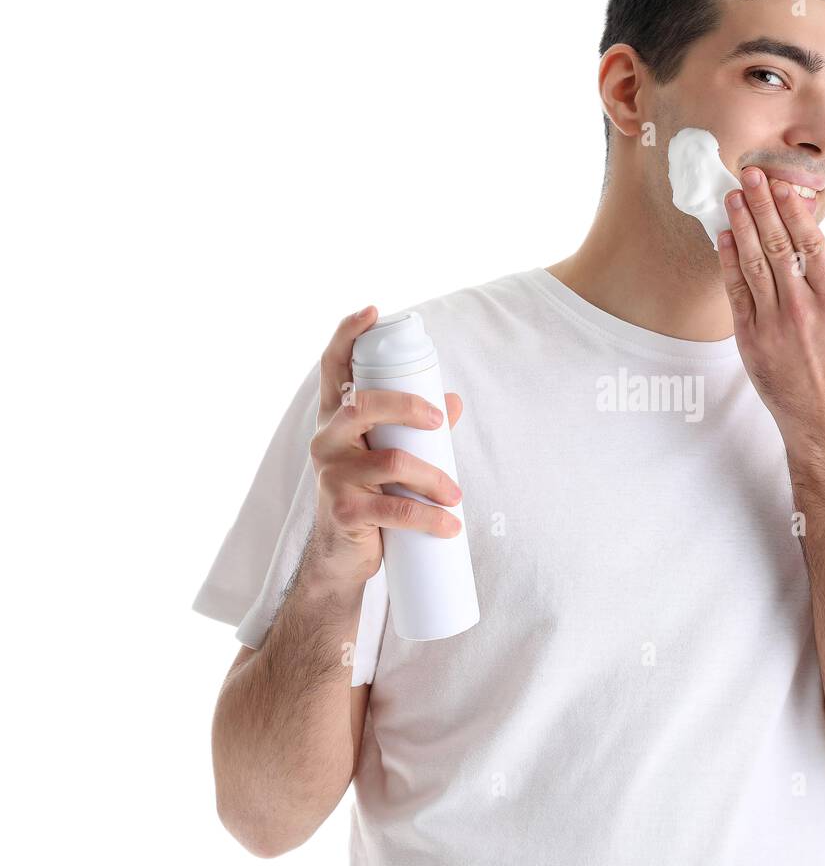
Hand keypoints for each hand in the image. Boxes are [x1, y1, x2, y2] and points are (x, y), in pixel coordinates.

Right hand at [307, 306, 464, 584]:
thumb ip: (417, 428)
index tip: (372, 310)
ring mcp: (331, 475)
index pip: (332, 368)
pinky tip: (449, 524)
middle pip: (362, 406)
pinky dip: (429, 517)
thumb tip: (452, 400)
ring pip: (391, 461)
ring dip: (434, 478)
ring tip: (456, 495)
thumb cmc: (370, 494)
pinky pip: (394, 508)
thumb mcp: (389, 455)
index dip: (347, 335)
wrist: (342, 554)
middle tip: (439, 423)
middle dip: (406, 406)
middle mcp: (326, 441)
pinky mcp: (344, 511)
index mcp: (336, 420)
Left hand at [717, 166, 824, 454]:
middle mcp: (801, 307)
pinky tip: (725, 235)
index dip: (796, 211)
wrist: (823, 423)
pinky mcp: (749, 337)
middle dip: (764, 205)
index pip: (812, 244)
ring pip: (753, 262)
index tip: (785, 185)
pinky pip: (736, 291)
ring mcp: (771, 322)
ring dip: (742, 225)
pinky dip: (728, 261)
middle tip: (750, 174)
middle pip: (778, 244)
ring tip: (733, 195)